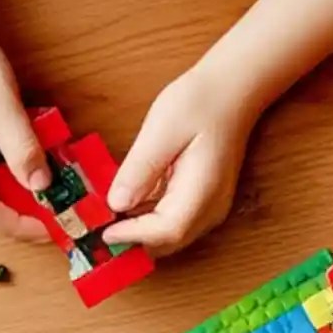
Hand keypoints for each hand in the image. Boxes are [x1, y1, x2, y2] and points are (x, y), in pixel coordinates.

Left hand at [102, 70, 256, 254]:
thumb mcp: (162, 130)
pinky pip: (173, 219)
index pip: (166, 230)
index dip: (133, 236)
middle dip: (134, 240)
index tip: (104, 230)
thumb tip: (116, 203)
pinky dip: (149, 218)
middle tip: (99, 229)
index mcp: (203, 190)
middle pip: (169, 242)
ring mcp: (210, 205)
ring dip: (139, 231)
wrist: (233, 90)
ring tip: (107, 217)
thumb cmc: (202, 102)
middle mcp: (211, 207)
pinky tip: (128, 201)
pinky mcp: (203, 199)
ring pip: (170, 235)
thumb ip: (140, 170)